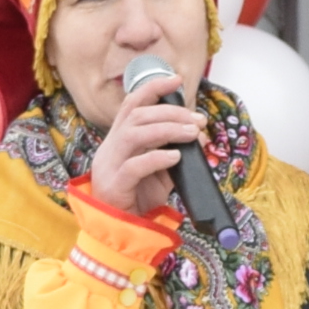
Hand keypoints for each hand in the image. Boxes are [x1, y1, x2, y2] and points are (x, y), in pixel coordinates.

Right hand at [86, 85, 209, 217]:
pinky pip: (135, 166)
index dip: (153, 88)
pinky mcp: (115, 185)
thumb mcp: (159, 170)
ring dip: (167, 130)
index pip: (132, 104)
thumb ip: (171, 150)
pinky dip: (157, 158)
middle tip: (198, 119)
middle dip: (171, 112)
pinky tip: (176, 157)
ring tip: (192, 133)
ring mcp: (110, 165)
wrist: (119, 229)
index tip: (177, 79)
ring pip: (134, 134)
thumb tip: (197, 136)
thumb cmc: (138, 196)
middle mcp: (111, 147)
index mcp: (119, 138)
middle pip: (137, 116)